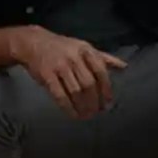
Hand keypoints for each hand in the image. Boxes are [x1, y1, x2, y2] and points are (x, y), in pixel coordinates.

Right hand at [9, 26, 126, 118]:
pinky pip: (59, 95)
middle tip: (97, 112)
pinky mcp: (47, 75)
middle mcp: (74, 57)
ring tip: (86, 115)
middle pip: (89, 84)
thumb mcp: (84, 47)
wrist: (33, 42)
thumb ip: (104, 58)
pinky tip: (73, 115)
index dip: (106, 89)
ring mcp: (60, 66)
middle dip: (95, 101)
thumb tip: (124, 66)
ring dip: (82, 106)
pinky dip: (68, 107)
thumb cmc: (63, 47)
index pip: (101, 71)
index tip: (108, 102)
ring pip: (75, 91)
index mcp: (86, 50)